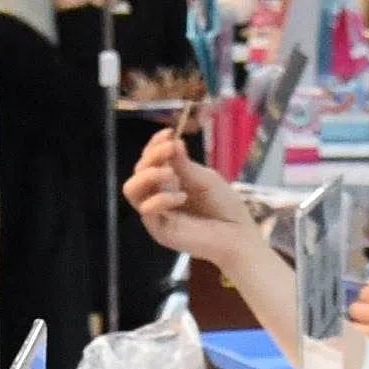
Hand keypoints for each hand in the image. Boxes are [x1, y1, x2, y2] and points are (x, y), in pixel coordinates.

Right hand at [120, 128, 263, 272]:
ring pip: (131, 190)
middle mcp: (158, 195)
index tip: (169, 133)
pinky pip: (146, 210)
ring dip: (148, 175)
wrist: (237, 234)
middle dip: (152, 156)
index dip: (154, 145)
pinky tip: (182, 197)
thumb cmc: (224, 206)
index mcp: (169, 181)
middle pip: (138, 171)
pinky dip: (161, 198)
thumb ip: (184, 164)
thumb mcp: (205, 178)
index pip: (149, 160)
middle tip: (171, 151)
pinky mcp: (159, 229)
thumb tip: (171, 142)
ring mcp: (157, 213)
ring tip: (170, 173)